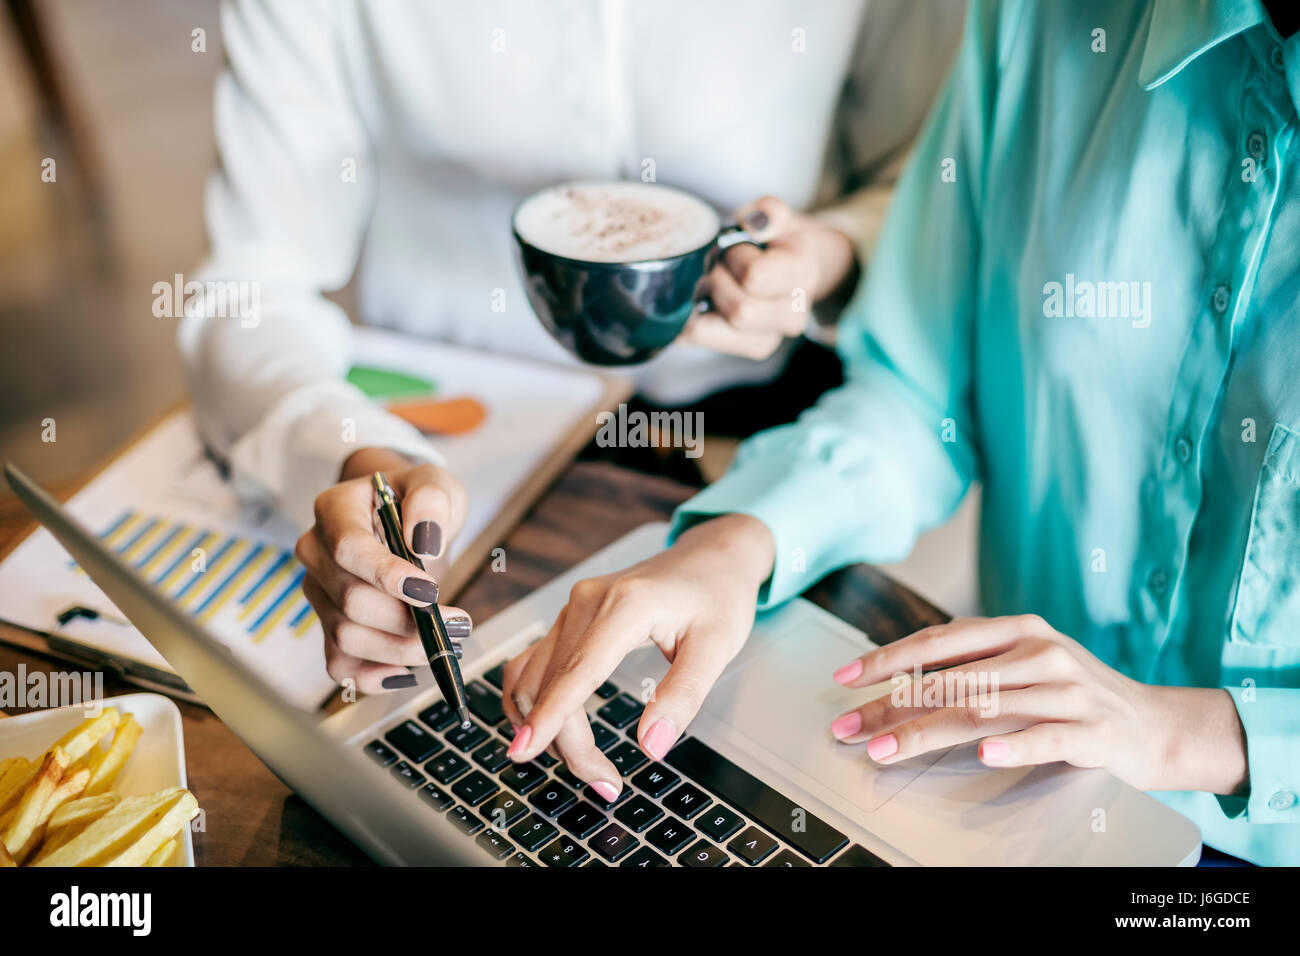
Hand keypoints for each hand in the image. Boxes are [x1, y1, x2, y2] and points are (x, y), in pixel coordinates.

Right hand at [296, 447, 470, 692]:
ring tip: (445, 643)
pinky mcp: (329, 624)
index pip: (349, 550)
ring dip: (400, 649)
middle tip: (457, 623)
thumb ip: (430, 500)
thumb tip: (425, 541)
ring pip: (347, 637)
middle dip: (406, 621)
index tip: (429, 593)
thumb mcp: (433, 483)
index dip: (386, 576)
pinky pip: (340, 664)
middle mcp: (316, 552)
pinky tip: (408, 671)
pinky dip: (373, 676)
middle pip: (350, 601)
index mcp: (335, 510)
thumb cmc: (414, 499)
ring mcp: (319, 592)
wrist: (402, 518)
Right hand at [500, 514, 774, 799]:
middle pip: (552, 684)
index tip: (525, 752)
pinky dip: (534, 699)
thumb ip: (684, 696)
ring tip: (583, 762)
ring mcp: (573, 608)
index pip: (577, 671)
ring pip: (534, 677)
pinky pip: (533, 663)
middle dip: (566, 742)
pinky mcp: (570, 617)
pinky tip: (545, 726)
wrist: (712, 557)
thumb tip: (652, 745)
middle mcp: (589, 602)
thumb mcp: (718, 647)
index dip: (550, 717)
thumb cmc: (717, 595)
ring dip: (546, 725)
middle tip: (604, 783)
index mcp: (626, 605)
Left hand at [681, 196, 857, 359]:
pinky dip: (689, 317)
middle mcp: (793, 317)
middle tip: (719, 266)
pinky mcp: (744, 350)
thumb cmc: (775, 242)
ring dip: (702, 299)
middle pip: (739, 310)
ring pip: (712, 328)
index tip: (737, 248)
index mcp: (803, 275)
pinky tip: (701, 302)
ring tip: (713, 283)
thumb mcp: (776, 217)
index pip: (755, 276)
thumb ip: (768, 212)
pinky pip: (698, 338)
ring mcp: (769, 340)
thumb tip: (755, 222)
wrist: (791, 269)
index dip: (736, 257)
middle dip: (718, 280)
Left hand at [829, 614, 1247, 794]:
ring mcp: (1067, 690)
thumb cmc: (1075, 694)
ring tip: (885, 749)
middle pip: (950, 679)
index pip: (939, 641)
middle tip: (849, 727)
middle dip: (890, 705)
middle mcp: (1040, 652)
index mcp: (1019, 629)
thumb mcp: (1026, 662)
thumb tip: (897, 674)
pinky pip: (1044, 738)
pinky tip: (982, 757)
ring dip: (926, 732)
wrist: (1156, 724)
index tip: (845, 678)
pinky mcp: (1092, 730)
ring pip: (982, 709)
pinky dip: (1011, 747)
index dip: (887, 658)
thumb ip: (974, 662)